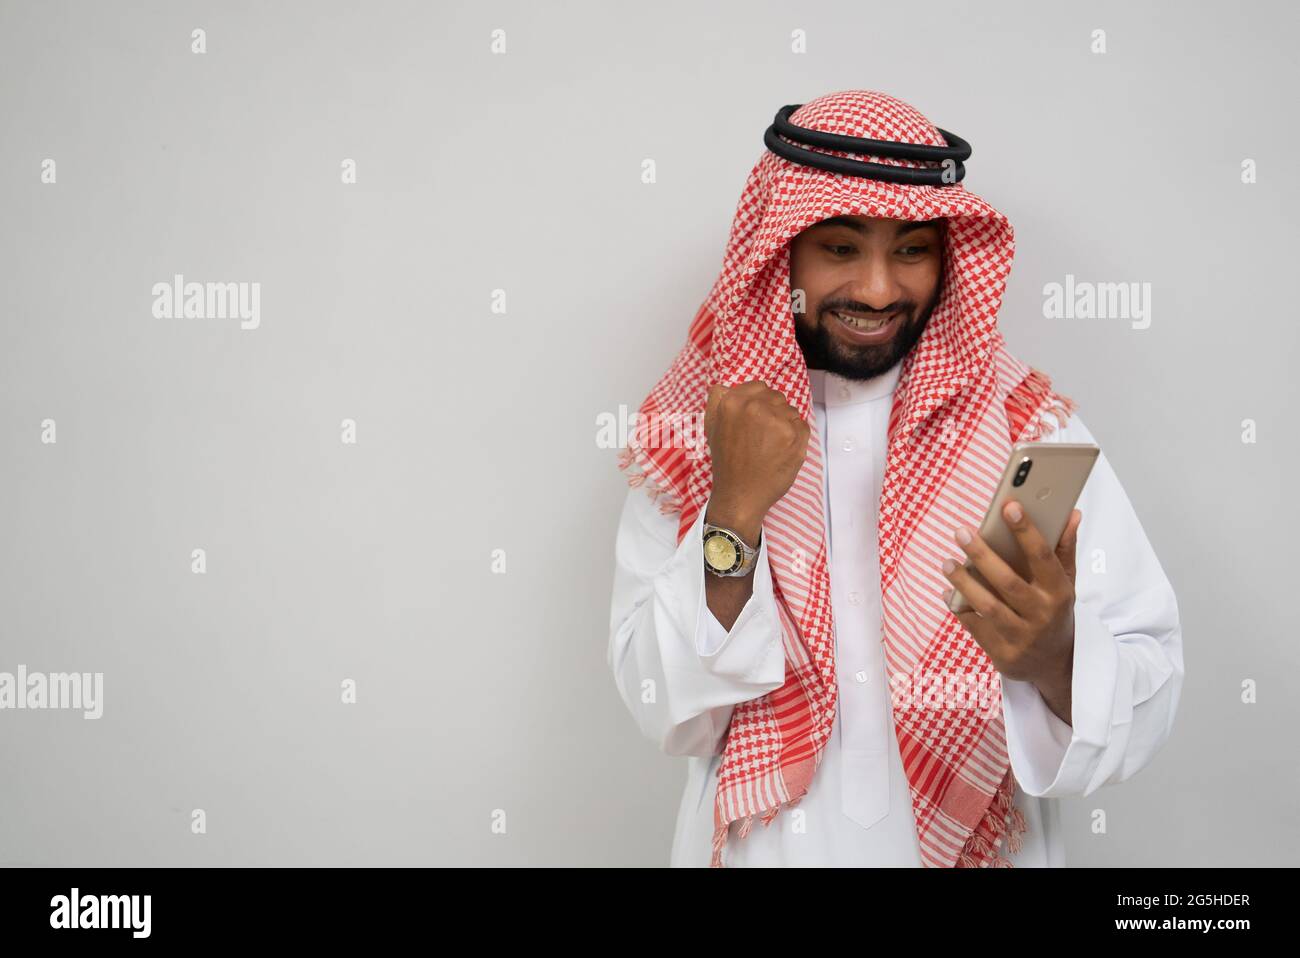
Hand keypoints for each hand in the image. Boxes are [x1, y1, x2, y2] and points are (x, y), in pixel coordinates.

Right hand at [703, 380, 809, 541]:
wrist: (740, 495)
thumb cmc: (726, 462)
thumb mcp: (712, 427)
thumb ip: (718, 401)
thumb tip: (725, 386)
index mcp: (732, 402)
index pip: (758, 387)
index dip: (758, 403)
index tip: (755, 420)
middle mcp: (756, 406)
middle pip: (776, 397)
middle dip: (772, 413)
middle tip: (762, 436)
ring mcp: (778, 420)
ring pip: (790, 411)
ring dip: (785, 424)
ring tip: (771, 445)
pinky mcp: (795, 435)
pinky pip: (802, 425)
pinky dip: (796, 436)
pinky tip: (782, 451)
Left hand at [940, 501, 1082, 724]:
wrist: (1056, 665)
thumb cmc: (1055, 612)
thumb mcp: (1066, 583)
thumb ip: (1064, 549)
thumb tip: (1071, 513)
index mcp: (1059, 593)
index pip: (1043, 557)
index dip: (1026, 532)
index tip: (1009, 506)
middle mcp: (1042, 615)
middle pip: (1008, 582)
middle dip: (982, 555)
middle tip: (961, 531)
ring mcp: (1022, 638)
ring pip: (987, 606)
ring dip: (964, 583)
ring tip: (947, 562)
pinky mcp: (1003, 655)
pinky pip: (974, 627)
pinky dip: (958, 607)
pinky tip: (947, 592)